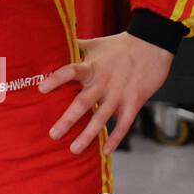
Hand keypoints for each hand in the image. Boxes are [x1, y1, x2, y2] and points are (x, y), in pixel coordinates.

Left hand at [40, 32, 175, 155]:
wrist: (152, 45)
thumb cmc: (119, 45)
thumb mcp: (95, 44)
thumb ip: (75, 47)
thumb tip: (53, 41)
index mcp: (91, 67)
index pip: (70, 72)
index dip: (56, 79)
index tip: (41, 89)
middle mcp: (103, 82)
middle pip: (83, 103)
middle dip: (68, 120)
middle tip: (53, 135)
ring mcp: (119, 94)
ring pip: (101, 118)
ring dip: (88, 135)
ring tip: (74, 150)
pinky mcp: (134, 102)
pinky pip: (123, 125)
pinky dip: (115, 139)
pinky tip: (105, 152)